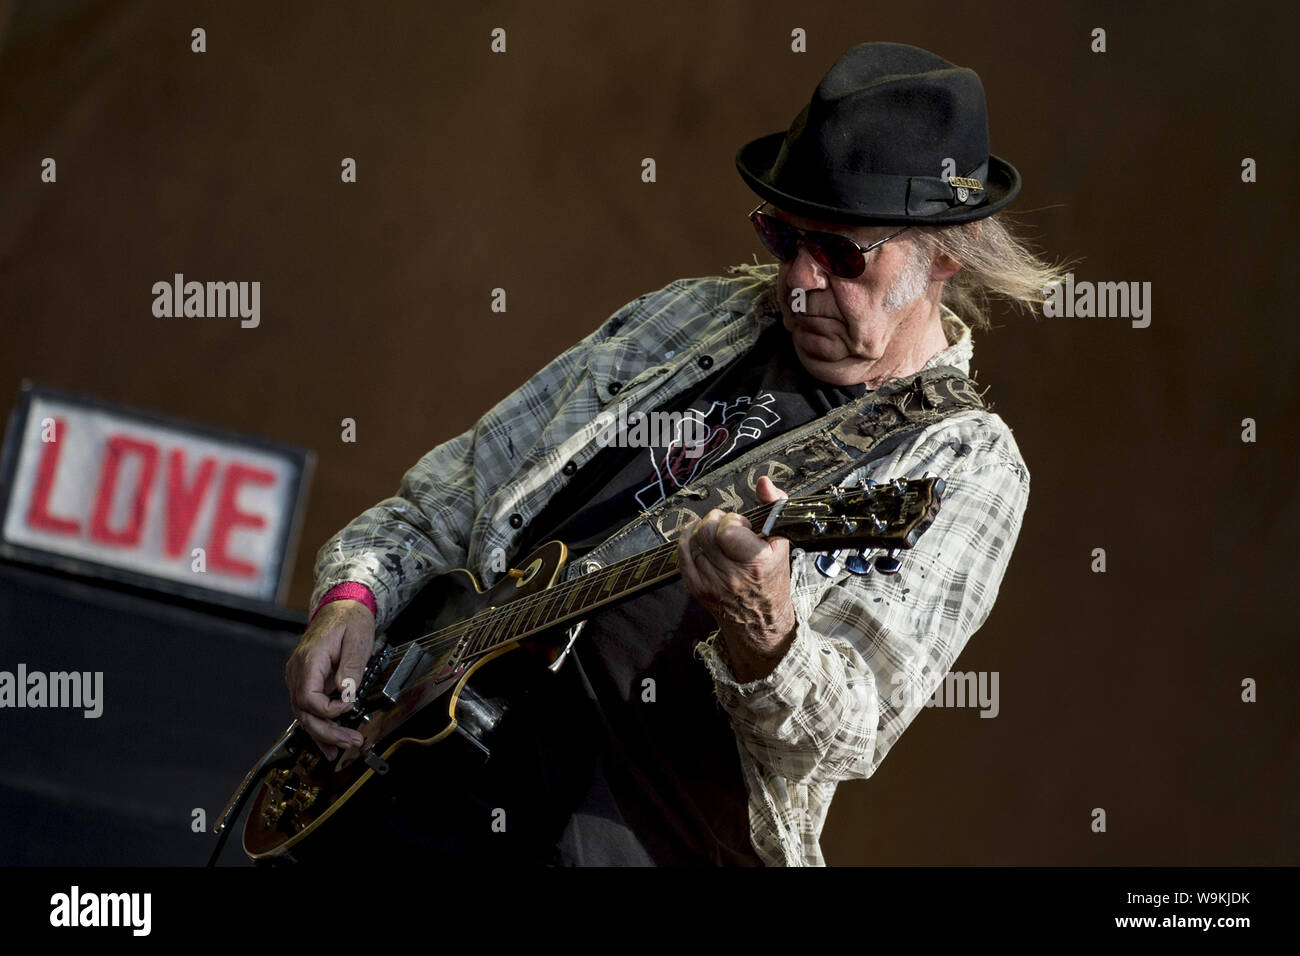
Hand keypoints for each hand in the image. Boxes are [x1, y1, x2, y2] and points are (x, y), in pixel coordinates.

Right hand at [285, 599, 373, 759]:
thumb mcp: (357, 639)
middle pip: (304, 712)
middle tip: (351, 742)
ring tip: (340, 751)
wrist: (343, 605)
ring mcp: (299, 677)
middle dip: (328, 732)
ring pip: (304, 715)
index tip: (349, 708)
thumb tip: (347, 694)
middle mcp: (298, 671)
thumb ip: (351, 668)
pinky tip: (328, 744)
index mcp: (309, 661)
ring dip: (323, 735)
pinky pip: (308, 708)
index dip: (328, 711)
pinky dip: (319, 726)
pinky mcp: (306, 681)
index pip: (308, 698)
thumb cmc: (350, 619)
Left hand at [678, 476, 796, 681]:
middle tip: (728, 526)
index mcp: (757, 563)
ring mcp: (711, 583)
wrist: (761, 621)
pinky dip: (687, 540)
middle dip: (716, 520)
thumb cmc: (773, 576)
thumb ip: (775, 505)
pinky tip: (696, 535)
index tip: (743, 527)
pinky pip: (682, 555)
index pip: (727, 530)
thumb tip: (763, 482)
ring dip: (703, 530)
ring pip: (694, 541)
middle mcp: (732, 575)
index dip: (733, 522)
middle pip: (707, 532)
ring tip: (717, 533)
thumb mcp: (783, 541)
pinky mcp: (697, 587)